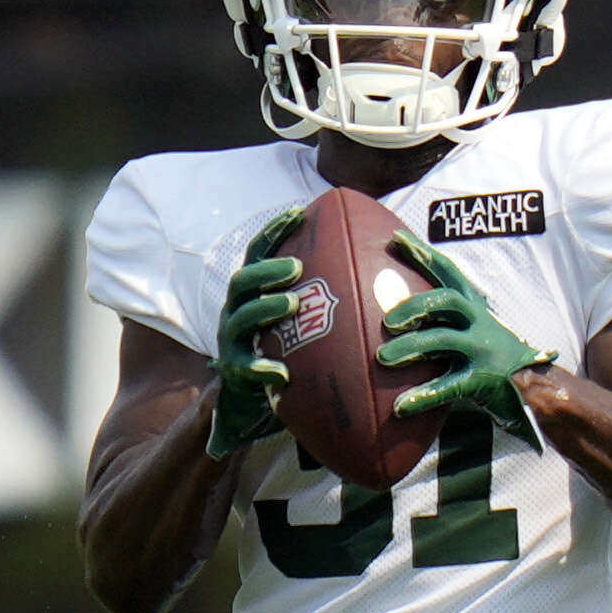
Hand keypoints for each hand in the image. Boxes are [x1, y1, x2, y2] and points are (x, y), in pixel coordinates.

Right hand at [207, 205, 308, 457]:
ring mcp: (231, 342)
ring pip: (239, 318)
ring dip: (265, 307)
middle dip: (267, 270)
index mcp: (252, 293)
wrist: (251, 400)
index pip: (258, 253)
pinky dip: (262, 368)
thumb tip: (379, 266)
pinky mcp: (234, 373)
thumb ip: (324, 295)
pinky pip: (244, 368)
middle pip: (241, 281)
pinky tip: (283, 373)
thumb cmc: (288, 352)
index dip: (275, 231)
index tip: (299, 212)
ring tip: (291, 303)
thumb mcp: (302, 321)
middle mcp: (235, 312)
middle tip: (296, 267)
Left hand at [381, 236, 553, 437]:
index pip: (448, 273)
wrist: (537, 390)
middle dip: (414, 305)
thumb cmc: (490, 360)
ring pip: (443, 340)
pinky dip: (423, 396)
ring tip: (382, 358)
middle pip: (447, 300)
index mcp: (474, 308)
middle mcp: (480, 323)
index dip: (422, 254)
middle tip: (388, 321)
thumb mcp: (469, 333)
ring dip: (410, 348)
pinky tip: (401, 406)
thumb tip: (387, 316)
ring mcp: (483, 350)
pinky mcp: (484, 380)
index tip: (395, 238)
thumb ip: (439, 324)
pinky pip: (449, 386)